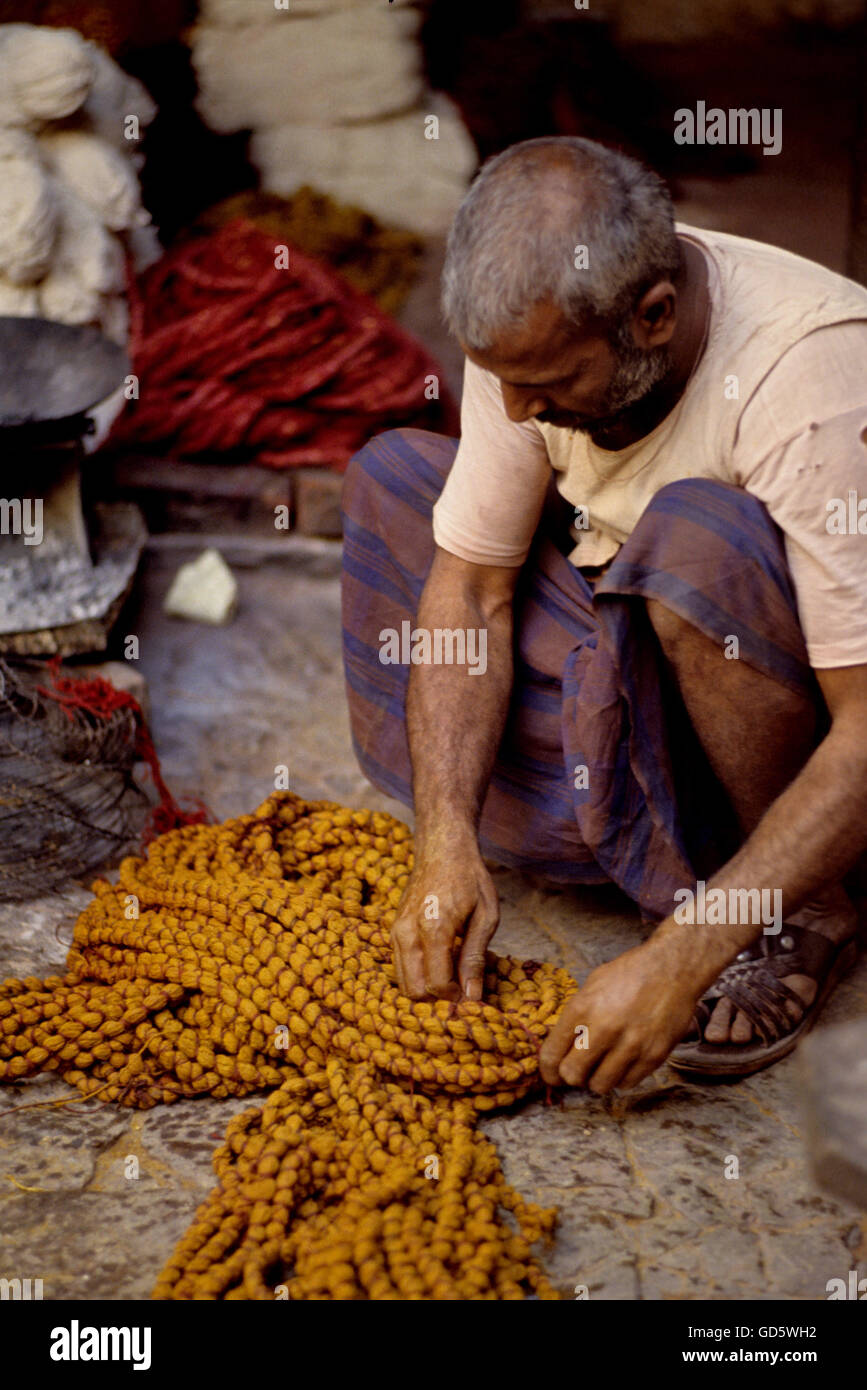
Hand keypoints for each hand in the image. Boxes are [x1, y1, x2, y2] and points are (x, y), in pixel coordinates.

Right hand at [390, 832, 498, 1000]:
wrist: (442, 848)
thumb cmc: (469, 878)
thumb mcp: (486, 916)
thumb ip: (475, 958)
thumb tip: (473, 996)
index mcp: (434, 928)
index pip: (436, 985)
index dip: (456, 999)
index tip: (474, 998)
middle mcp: (407, 933)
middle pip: (414, 991)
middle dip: (438, 1001)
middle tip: (463, 994)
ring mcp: (396, 932)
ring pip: (403, 983)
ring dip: (426, 992)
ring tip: (454, 983)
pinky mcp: (393, 931)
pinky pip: (400, 968)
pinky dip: (418, 978)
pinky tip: (441, 969)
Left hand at [538, 939, 697, 1093]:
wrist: (673, 968)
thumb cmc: (630, 973)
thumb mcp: (592, 985)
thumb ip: (576, 1017)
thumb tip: (560, 1047)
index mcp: (582, 1008)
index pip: (551, 1055)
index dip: (548, 1071)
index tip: (552, 1075)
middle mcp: (604, 1029)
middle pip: (573, 1075)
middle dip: (572, 1075)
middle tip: (579, 1069)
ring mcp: (631, 1045)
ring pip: (600, 1086)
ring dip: (597, 1079)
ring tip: (603, 1065)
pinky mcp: (653, 1056)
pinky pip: (627, 1084)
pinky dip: (622, 1077)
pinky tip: (624, 1061)